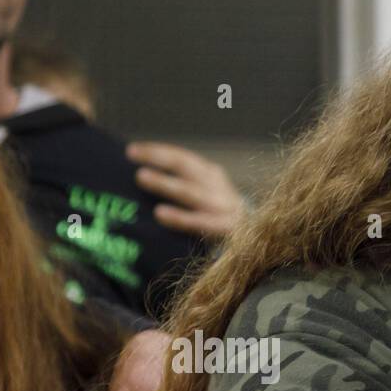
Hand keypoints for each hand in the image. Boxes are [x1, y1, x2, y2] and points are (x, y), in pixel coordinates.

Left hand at [128, 141, 245, 239]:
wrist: (260, 240)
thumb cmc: (219, 218)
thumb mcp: (205, 195)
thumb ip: (182, 185)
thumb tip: (141, 178)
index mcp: (211, 174)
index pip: (181, 157)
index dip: (156, 151)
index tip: (130, 150)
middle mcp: (217, 186)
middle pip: (185, 166)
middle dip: (157, 157)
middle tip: (131, 154)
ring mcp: (223, 207)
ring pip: (190, 191)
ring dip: (165, 183)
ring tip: (141, 177)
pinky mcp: (227, 229)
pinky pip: (200, 221)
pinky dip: (179, 217)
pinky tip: (159, 213)